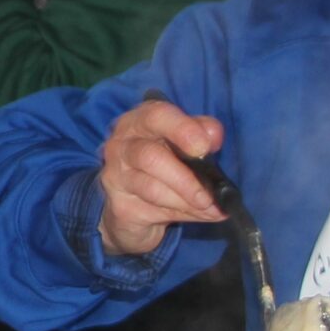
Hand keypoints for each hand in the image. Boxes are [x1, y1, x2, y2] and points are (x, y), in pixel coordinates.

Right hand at [95, 97, 227, 257]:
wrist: (133, 202)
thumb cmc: (164, 162)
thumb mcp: (184, 142)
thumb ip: (201, 132)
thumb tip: (213, 136)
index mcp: (140, 121)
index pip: (156, 116)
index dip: (182, 129)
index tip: (203, 146)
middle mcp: (121, 145)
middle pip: (150, 157)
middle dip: (186, 178)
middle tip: (211, 194)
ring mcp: (116, 176)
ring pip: (153, 189)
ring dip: (188, 201)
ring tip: (212, 207)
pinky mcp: (120, 205)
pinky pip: (155, 211)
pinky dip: (184, 214)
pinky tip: (200, 214)